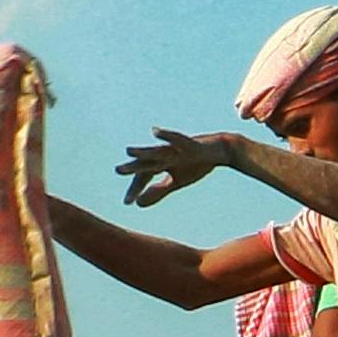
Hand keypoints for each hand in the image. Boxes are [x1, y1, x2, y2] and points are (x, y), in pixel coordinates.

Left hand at [115, 128, 240, 209]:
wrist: (219, 151)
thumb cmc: (196, 164)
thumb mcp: (176, 182)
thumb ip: (158, 191)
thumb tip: (138, 204)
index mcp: (160, 165)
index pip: (143, 177)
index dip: (135, 189)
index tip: (126, 203)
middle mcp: (164, 156)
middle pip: (146, 162)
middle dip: (133, 167)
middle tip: (117, 170)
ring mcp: (175, 149)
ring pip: (157, 151)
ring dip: (145, 151)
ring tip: (130, 150)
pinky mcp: (188, 144)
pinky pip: (176, 139)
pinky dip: (166, 136)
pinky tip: (155, 132)